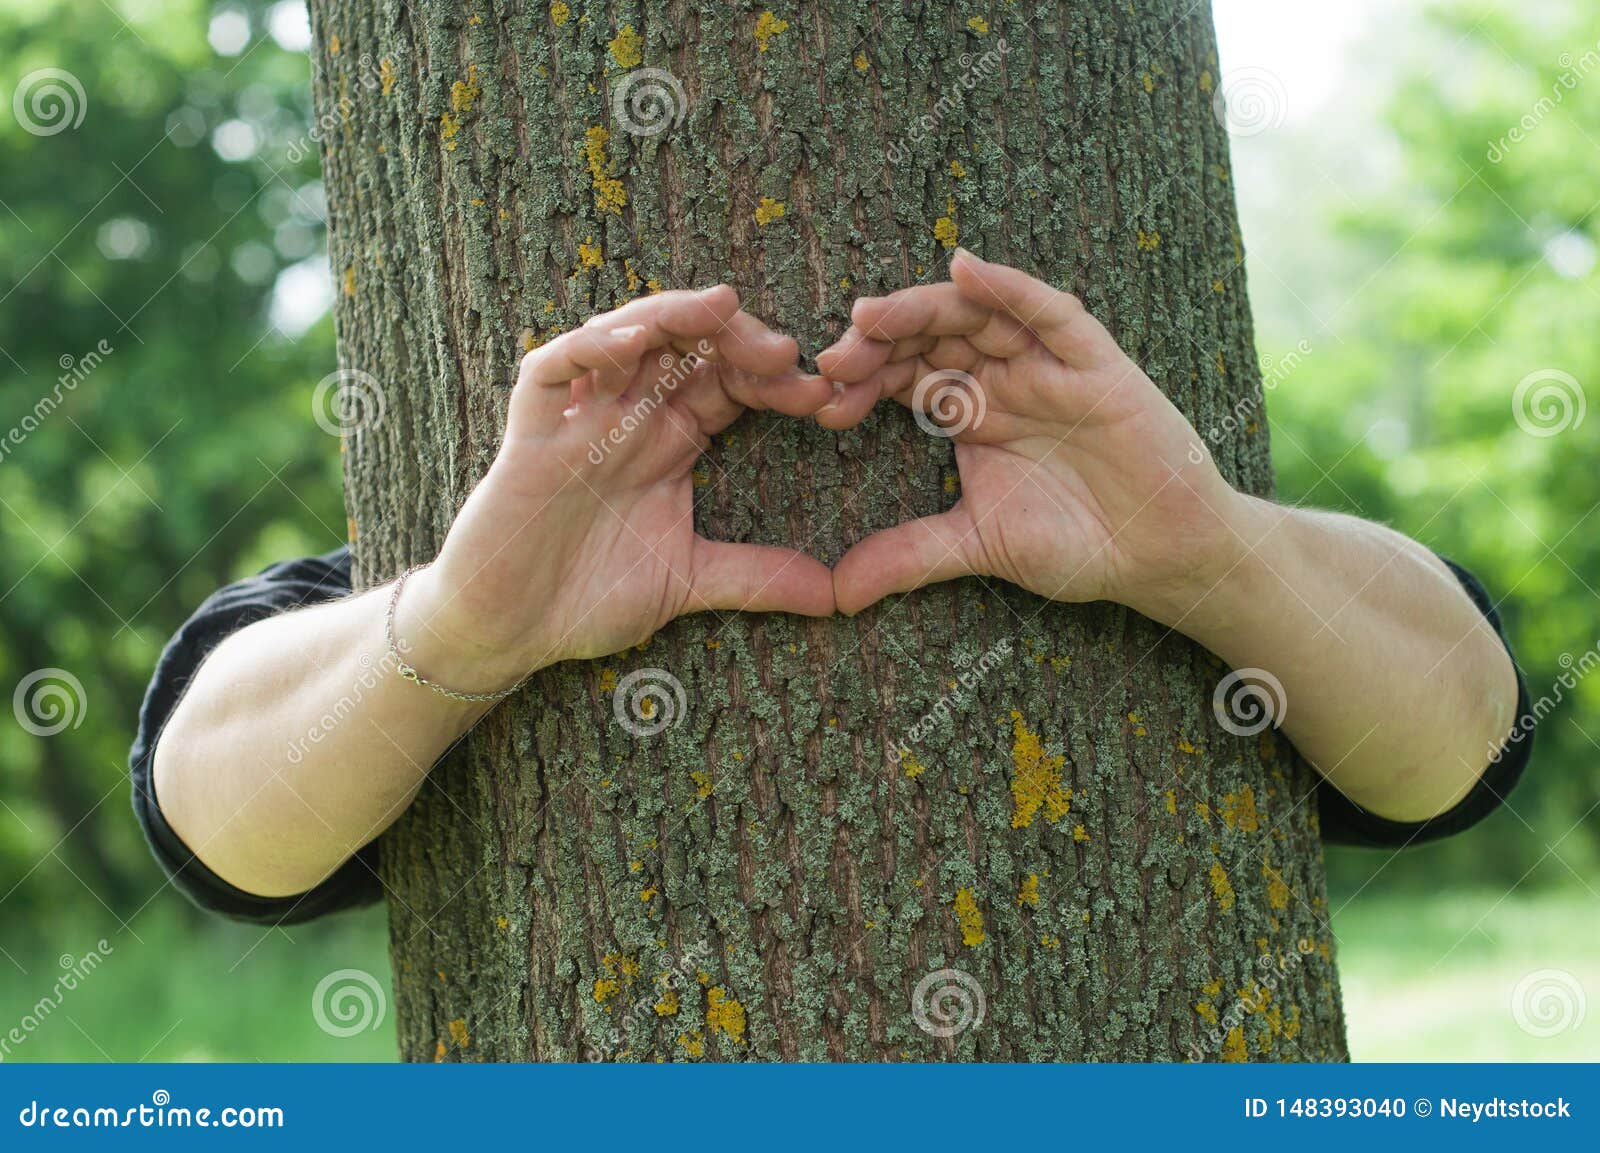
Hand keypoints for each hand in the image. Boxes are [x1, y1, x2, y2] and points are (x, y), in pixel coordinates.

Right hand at [400, 286, 836, 690]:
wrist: (509, 632)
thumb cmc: (588, 597)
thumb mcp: (688, 582)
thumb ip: (757, 578)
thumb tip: (836, 597)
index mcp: (670, 440)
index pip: (729, 382)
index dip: (776, 379)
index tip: (825, 396)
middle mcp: (628, 418)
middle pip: (684, 346)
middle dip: (735, 336)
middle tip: (785, 350)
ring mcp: (577, 420)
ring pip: (622, 337)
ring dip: (670, 316)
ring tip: (721, 307)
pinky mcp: (529, 436)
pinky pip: (550, 370)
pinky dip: (586, 348)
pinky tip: (628, 344)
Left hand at [817, 250, 1246, 621]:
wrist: (1161, 558)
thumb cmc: (1078, 544)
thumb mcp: (978, 548)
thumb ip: (910, 557)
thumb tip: (836, 596)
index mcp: (970, 412)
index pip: (902, 377)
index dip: (860, 382)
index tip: (818, 402)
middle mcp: (1002, 378)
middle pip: (929, 337)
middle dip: (879, 343)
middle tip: (832, 357)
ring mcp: (1047, 364)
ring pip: (976, 315)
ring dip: (922, 309)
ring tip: (873, 314)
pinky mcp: (1095, 361)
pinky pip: (1049, 312)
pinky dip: (1009, 288)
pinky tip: (966, 271)